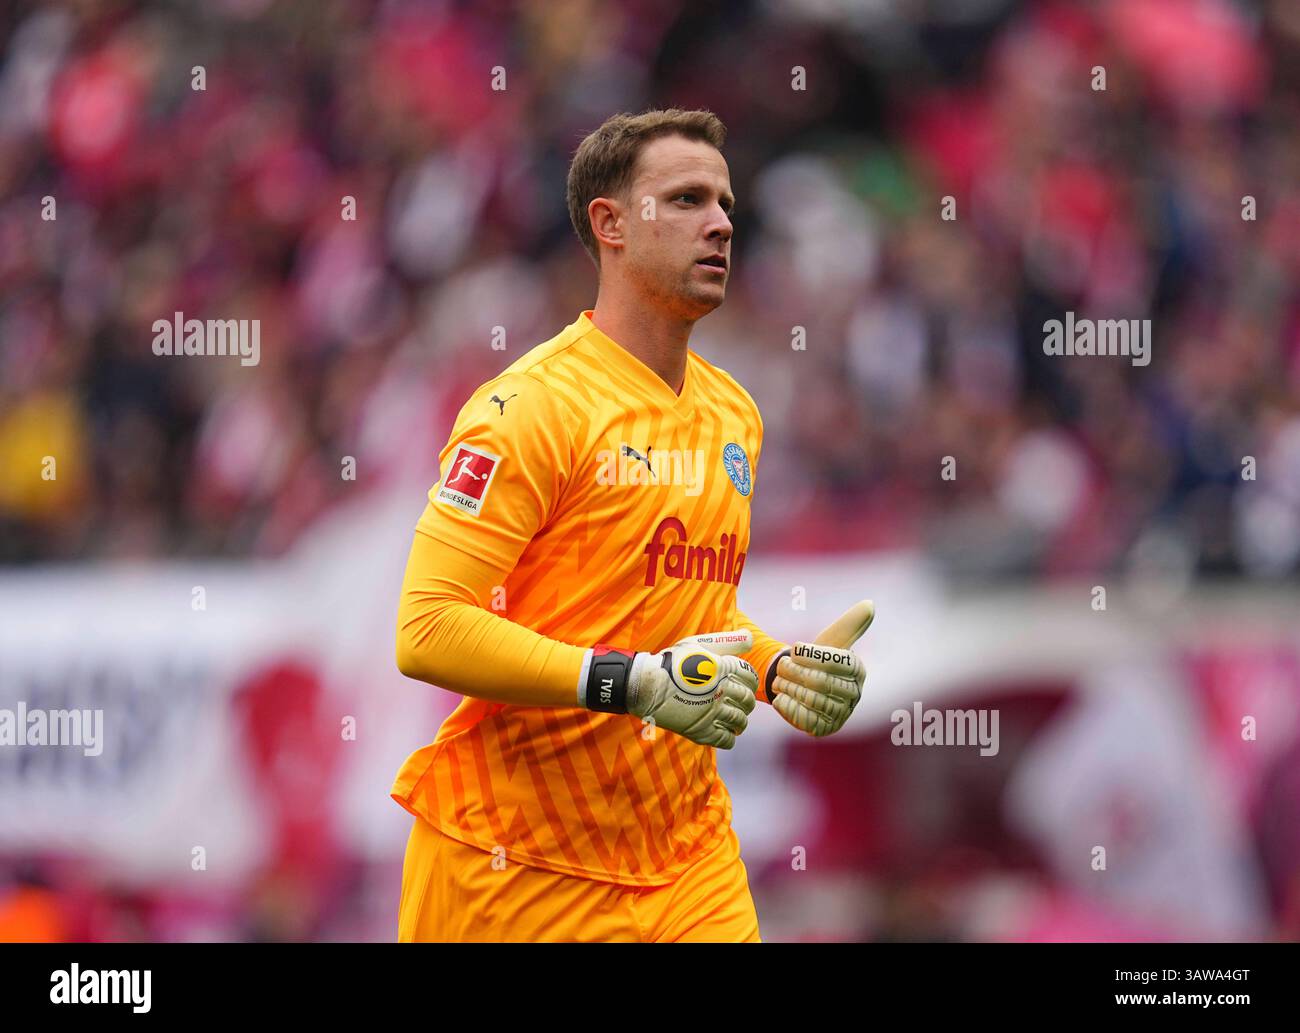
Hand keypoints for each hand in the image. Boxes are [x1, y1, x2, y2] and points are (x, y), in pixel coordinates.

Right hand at [625, 629, 758, 748]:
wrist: (646, 685)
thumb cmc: (671, 663)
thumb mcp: (698, 645)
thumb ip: (726, 642)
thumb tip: (751, 639)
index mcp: (721, 668)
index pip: (750, 676)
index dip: (750, 682)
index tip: (744, 685)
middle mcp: (720, 690)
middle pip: (748, 699)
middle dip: (747, 703)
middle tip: (741, 705)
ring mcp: (712, 712)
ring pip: (740, 721)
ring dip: (740, 722)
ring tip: (735, 722)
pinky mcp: (701, 730)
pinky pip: (726, 740)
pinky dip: (728, 738)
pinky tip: (723, 732)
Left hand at [770, 601, 872, 736]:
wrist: (803, 686)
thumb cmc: (818, 660)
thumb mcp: (832, 640)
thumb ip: (849, 624)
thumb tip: (870, 604)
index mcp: (857, 670)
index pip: (836, 661)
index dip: (812, 654)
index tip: (795, 648)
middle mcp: (854, 693)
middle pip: (821, 682)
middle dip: (796, 671)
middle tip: (781, 665)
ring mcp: (841, 714)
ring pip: (812, 700)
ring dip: (790, 687)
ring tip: (778, 680)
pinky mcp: (825, 729)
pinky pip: (806, 720)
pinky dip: (789, 708)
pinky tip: (780, 698)